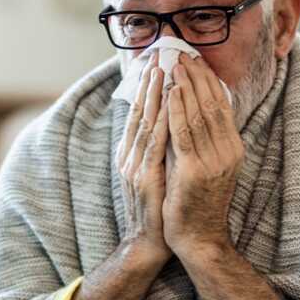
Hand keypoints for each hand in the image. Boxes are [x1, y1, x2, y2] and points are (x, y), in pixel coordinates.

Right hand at [116, 57, 170, 267]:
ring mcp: (135, 167)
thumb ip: (156, 150)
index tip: (156, 64)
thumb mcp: (154, 173)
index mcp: (131, 154)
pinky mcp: (146, 179)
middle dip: (150, 83)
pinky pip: (156, 144)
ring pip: (146, 123)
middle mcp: (130, 156)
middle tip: (159, 55)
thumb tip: (166, 125)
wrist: (150, 243)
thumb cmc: (157, 209)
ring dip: (155, 95)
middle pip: (140, 112)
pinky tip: (169, 105)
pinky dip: (162, 121)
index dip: (147, 89)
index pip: (140, 114)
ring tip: (162, 70)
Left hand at [163, 54, 243, 261]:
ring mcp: (213, 161)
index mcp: (232, 148)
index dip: (208, 80)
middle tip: (183, 51)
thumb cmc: (197, 202)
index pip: (221, 105)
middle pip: (212, 104)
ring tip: (174, 63)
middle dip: (197, 75)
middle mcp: (227, 151)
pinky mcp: (194, 171)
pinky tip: (170, 92)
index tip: (195, 59)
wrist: (199, 238)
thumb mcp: (206, 165)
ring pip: (198, 114)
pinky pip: (184, 133)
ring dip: (185, 85)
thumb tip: (189, 108)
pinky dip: (177, 110)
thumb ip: (202, 140)